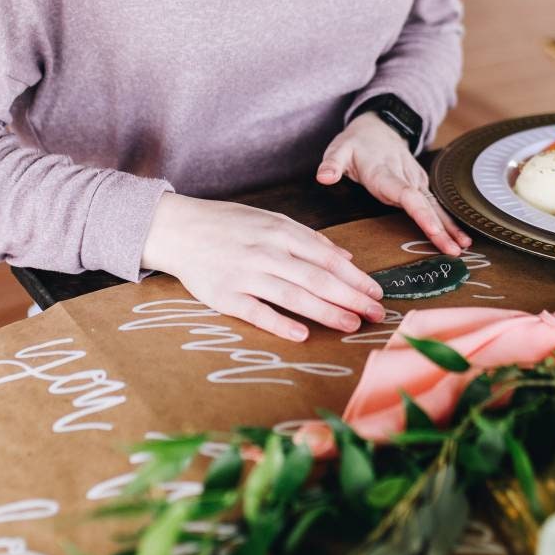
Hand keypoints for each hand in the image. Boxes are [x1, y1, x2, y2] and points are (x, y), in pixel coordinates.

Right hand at [140, 193, 387, 342]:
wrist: (177, 228)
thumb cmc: (228, 224)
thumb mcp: (270, 220)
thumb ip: (308, 239)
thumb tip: (345, 257)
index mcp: (280, 231)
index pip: (327, 258)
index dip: (355, 277)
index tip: (377, 293)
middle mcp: (266, 252)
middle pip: (317, 279)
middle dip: (351, 298)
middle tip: (377, 315)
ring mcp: (245, 274)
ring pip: (293, 295)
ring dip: (326, 312)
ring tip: (352, 325)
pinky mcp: (224, 295)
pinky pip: (256, 311)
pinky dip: (279, 323)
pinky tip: (302, 334)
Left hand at [317, 113, 471, 257]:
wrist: (379, 126)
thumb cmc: (356, 143)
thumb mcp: (339, 149)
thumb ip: (331, 164)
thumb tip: (324, 177)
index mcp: (386, 173)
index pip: (407, 196)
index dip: (422, 215)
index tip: (434, 232)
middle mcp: (406, 178)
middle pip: (427, 206)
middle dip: (442, 228)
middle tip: (455, 251)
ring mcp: (416, 181)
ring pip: (435, 206)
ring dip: (451, 226)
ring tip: (463, 247)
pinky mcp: (420, 185)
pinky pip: (436, 205)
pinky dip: (449, 221)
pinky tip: (460, 238)